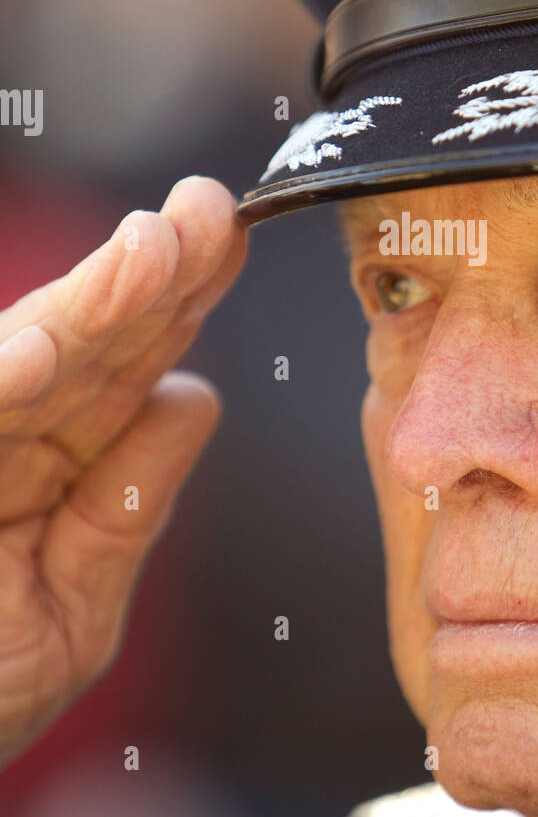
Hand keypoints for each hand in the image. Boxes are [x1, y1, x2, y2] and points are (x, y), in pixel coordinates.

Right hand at [0, 176, 246, 767]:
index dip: (184, 298)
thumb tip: (195, 395)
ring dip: (87, 305)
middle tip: (209, 209)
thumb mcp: (73, 606)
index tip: (235, 236)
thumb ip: (126, 506)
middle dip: (153, 271)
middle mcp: (6, 432)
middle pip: (87, 339)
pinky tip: (37, 355)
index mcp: (54, 456)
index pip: (129, 363)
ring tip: (151, 249)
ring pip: (23, 356)